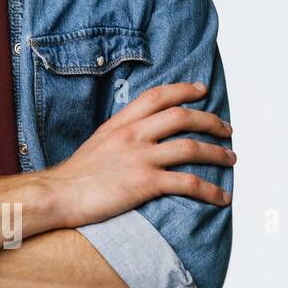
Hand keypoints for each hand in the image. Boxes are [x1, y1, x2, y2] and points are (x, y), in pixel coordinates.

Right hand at [47, 81, 234, 228]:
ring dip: (217, 153)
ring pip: (191, 147)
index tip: (201, 90)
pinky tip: (221, 197)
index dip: (183, 90)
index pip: (156, 97)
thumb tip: (139, 136)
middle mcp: (132, 135)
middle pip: (181, 117)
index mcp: (119, 124)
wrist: (57, 194)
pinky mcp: (145, 183)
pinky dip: (211, 191)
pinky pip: (189, 183)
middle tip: (226, 129)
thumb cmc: (74, 176)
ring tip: (230, 158)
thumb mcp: (97, 143)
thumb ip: (120, 135)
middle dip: (210, 121)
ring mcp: (139, 158)